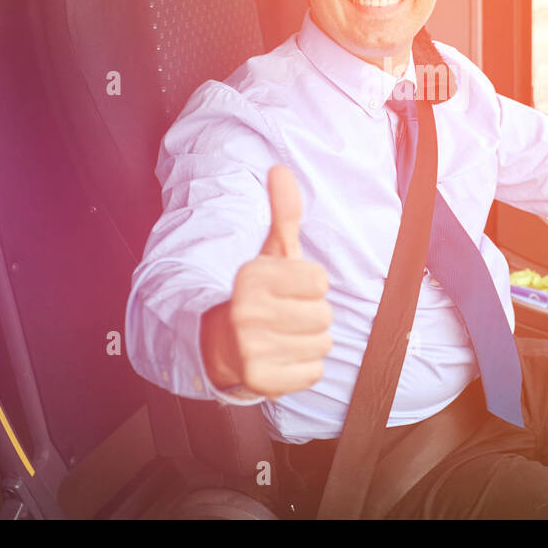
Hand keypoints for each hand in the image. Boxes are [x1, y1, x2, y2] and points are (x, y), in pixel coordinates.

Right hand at [200, 165, 332, 398]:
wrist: (224, 343)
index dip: (311, 286)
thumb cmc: (261, 294)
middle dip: (312, 316)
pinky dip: (304, 369)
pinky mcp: (260, 379)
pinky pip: (315, 373)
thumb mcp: (272, 253)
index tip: (289, 289)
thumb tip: (280, 168)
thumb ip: (283, 212)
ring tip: (283, 336)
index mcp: (251, 276)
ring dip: (310, 342)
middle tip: (286, 316)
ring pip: (322, 344)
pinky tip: (282, 358)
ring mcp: (251, 348)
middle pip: (324, 315)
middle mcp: (246, 311)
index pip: (320, 281)